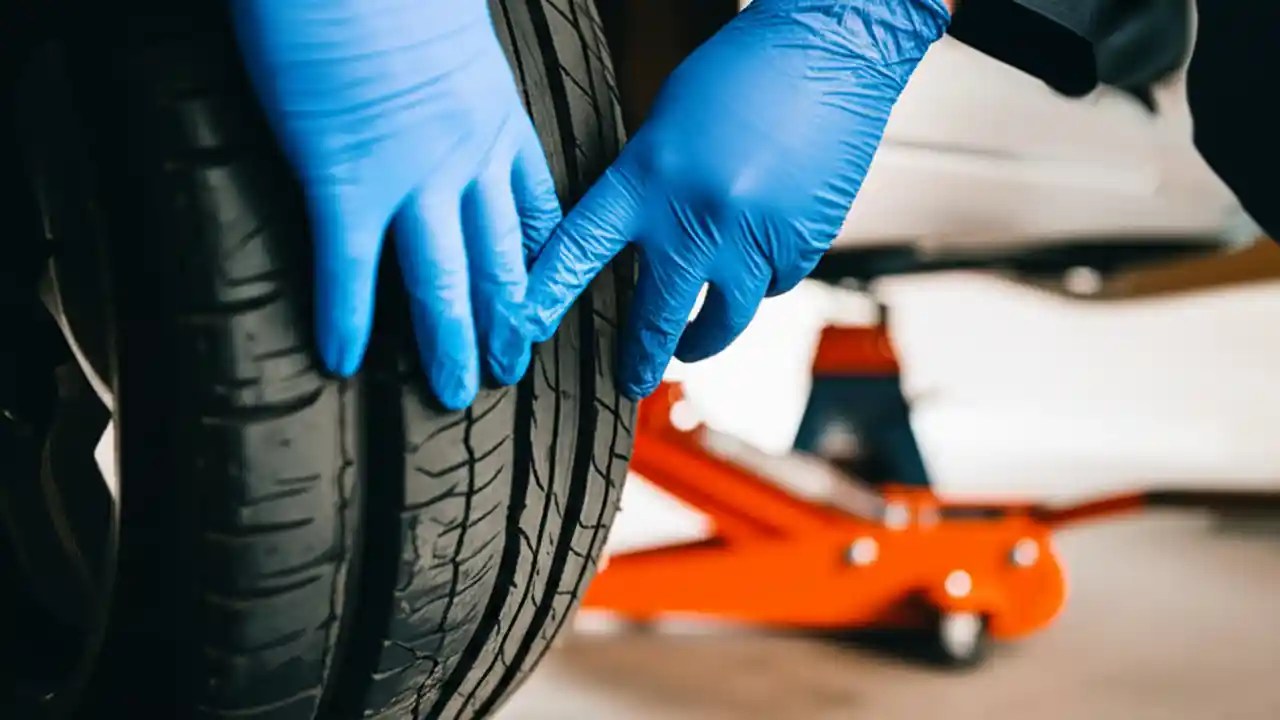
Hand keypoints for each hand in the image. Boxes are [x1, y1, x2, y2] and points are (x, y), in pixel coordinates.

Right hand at [232, 0, 559, 408]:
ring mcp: (410, 175)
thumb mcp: (456, 39)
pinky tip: (342, 360)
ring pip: (443, 280)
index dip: (543, 268)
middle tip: (511, 372)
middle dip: (510, 324)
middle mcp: (467, 160)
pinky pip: (349, 267)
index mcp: (499, 123)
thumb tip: (443, 103)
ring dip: (448, 343)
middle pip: (501, 262)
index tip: (547, 307)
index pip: (536, 214)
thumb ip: (461, 88)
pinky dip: (346, 317)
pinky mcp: (343, 178)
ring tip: (454, 394)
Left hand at [523, 0, 948, 397]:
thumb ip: (647, 187)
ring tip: (690, 347)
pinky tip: (760, 249)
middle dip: (640, 360)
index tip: (522, 329)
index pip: (577, 251)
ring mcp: (752, 240)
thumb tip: (639, 242)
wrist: (832, 52)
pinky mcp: (801, 247)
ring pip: (723, 319)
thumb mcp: (667, 124)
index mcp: (646, 179)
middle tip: (632, 381)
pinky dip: (762, 279)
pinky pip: (773, 285)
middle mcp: (695, 219)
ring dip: (701, 341)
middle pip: (656, 317)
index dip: (545, 296)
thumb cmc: (744, 71)